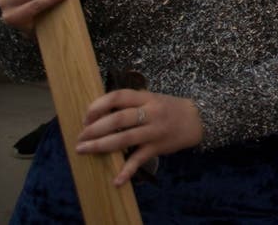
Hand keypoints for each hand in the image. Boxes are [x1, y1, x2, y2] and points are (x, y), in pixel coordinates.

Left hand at [76, 89, 203, 185]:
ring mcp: (154, 131)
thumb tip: (101, 111)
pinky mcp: (157, 148)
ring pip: (124, 139)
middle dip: (95, 129)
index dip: (99, 105)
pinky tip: (116, 180)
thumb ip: (132, 102)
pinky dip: (127, 171)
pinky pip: (139, 159)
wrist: (197, 119)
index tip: (86, 116)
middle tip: (80, 137)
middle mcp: (150, 113)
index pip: (119, 96)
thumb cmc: (169, 108)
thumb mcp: (152, 98)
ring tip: (84, 150)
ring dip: (101, 146)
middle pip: (119, 119)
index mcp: (147, 98)